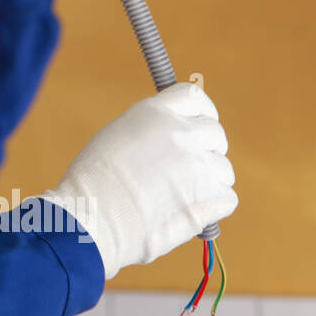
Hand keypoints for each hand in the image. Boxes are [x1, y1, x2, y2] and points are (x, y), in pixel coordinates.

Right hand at [39, 82, 236, 280]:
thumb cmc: (92, 186)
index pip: (193, 97)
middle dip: (207, 149)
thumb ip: (148, 131)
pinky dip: (212, 207)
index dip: (201, 111)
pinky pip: (226, 198)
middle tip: (186, 169)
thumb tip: (171, 138)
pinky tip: (185, 212)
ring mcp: (197, 164)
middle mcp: (180, 133)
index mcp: (154, 113)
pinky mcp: (208, 197)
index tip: (199, 123)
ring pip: (223, 169)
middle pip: (215, 132)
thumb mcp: (114, 138)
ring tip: (176, 197)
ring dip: (208, 182)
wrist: (90, 219)